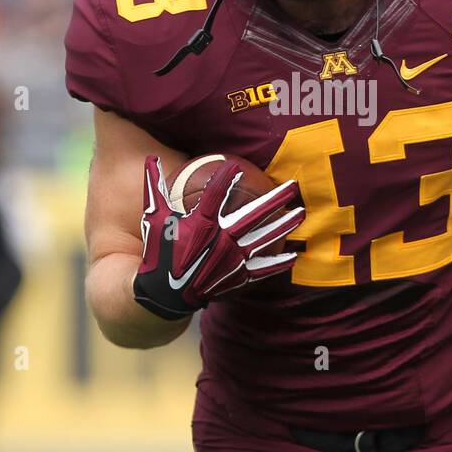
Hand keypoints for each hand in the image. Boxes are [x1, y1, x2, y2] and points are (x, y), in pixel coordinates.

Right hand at [132, 155, 304, 319]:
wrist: (164, 292)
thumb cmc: (158, 251)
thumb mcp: (153, 217)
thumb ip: (154, 186)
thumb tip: (150, 159)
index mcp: (200, 224)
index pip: (216, 194)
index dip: (226, 178)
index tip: (237, 166)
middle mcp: (220, 239)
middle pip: (254, 214)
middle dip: (275, 198)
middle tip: (293, 185)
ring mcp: (231, 259)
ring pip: (264, 239)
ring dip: (284, 225)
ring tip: (301, 213)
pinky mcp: (236, 276)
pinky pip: (261, 269)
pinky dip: (278, 263)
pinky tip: (293, 256)